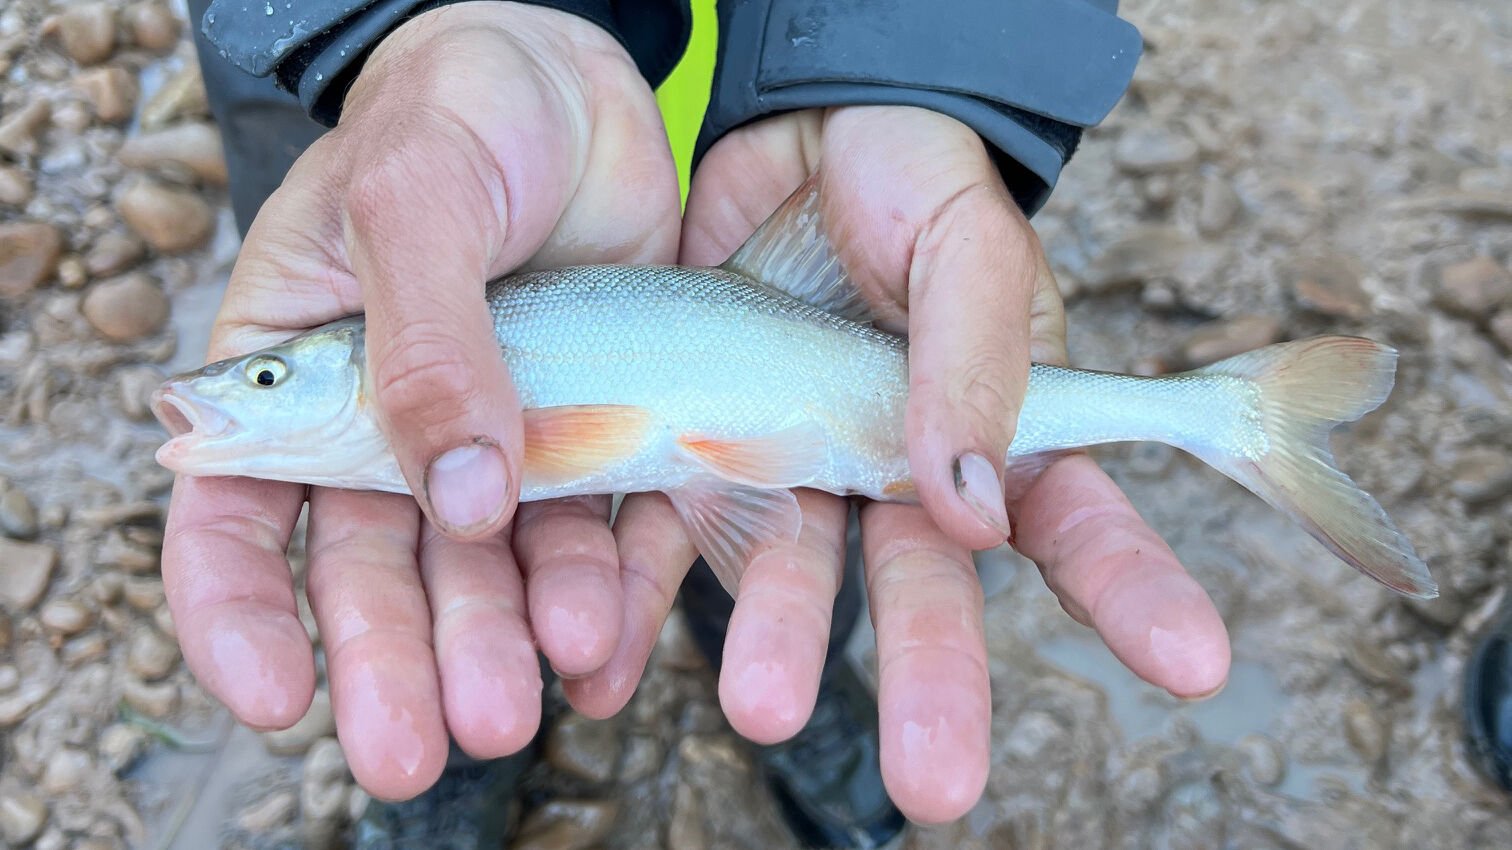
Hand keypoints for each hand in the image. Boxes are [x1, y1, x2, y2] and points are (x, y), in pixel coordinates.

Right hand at [160, 4, 681, 798]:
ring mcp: (495, 436)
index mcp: (296, 375)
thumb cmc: (462, 109)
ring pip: (487, 569)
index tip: (273, 698)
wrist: (582, 84)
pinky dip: (603, 595)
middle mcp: (388, 426)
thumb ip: (422, 347)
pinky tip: (607, 650)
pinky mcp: (592, 433)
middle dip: (392, 663)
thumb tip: (455, 498)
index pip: (235, 515)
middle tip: (417, 754)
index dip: (239, 616)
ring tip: (525, 704)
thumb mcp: (417, 201)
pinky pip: (595, 534)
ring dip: (501, 642)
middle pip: (374, 569)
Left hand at [563, 107, 1231, 821]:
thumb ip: (979, 355)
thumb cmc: (909, 180)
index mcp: (991, 425)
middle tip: (940, 784)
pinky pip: (660, 528)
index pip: (1077, 521)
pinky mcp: (691, 444)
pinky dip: (630, 594)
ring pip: (791, 568)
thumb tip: (974, 500)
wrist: (786, 131)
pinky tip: (605, 659)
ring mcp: (792, 463)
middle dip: (936, 680)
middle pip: (923, 588)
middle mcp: (892, 469)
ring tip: (765, 707)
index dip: (1135, 593)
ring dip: (781, 641)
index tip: (1196, 666)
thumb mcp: (967, 242)